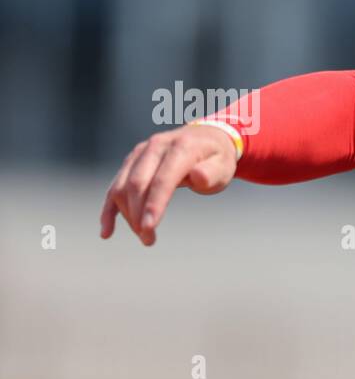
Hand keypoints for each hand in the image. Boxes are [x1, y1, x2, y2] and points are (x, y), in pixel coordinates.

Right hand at [100, 123, 238, 245]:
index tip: (149, 228)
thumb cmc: (217, 158)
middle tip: (148, 240)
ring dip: (128, 215)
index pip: (162, 179)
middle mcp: (155, 146)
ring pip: (123, 186)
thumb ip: (212, 173)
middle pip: (138, 183)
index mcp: (181, 148)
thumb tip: (198, 177)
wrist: (205, 138)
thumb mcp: (223, 166)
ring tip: (145, 237)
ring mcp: (140, 153)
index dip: (154, 204)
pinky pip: (115, 186)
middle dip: (139, 214)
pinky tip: (107, 232)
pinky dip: (109, 209)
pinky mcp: (131, 161)